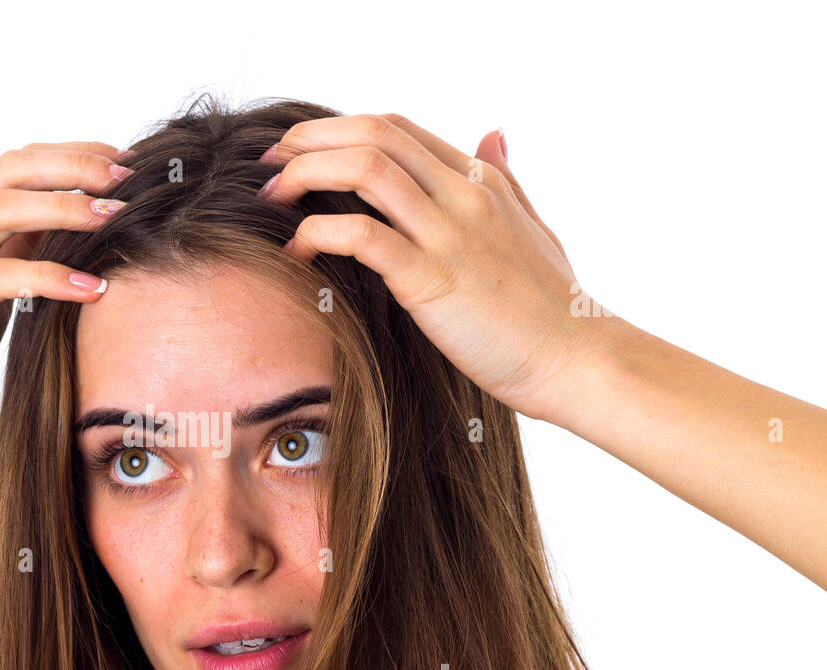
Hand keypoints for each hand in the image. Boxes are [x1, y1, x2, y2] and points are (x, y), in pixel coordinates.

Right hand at [0, 141, 133, 453]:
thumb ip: (15, 259)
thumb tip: (67, 233)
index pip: (14, 166)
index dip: (69, 155)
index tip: (121, 161)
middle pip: (9, 171)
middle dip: (73, 166)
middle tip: (126, 175)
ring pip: (1, 211)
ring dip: (64, 207)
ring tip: (115, 217)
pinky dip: (50, 276)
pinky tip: (94, 289)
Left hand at [259, 113, 619, 422]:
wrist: (577, 362)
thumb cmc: (551, 308)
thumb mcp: (532, 227)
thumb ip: (505, 179)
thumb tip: (494, 133)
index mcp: (480, 183)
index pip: (397, 127)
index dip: (337, 129)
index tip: (299, 150)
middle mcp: (463, 197)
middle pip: (375, 133)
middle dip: (310, 139)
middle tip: (272, 162)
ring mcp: (450, 236)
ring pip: (365, 170)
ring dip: (307, 173)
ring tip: (274, 195)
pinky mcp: (432, 280)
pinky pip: (363, 236)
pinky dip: (318, 232)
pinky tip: (297, 249)